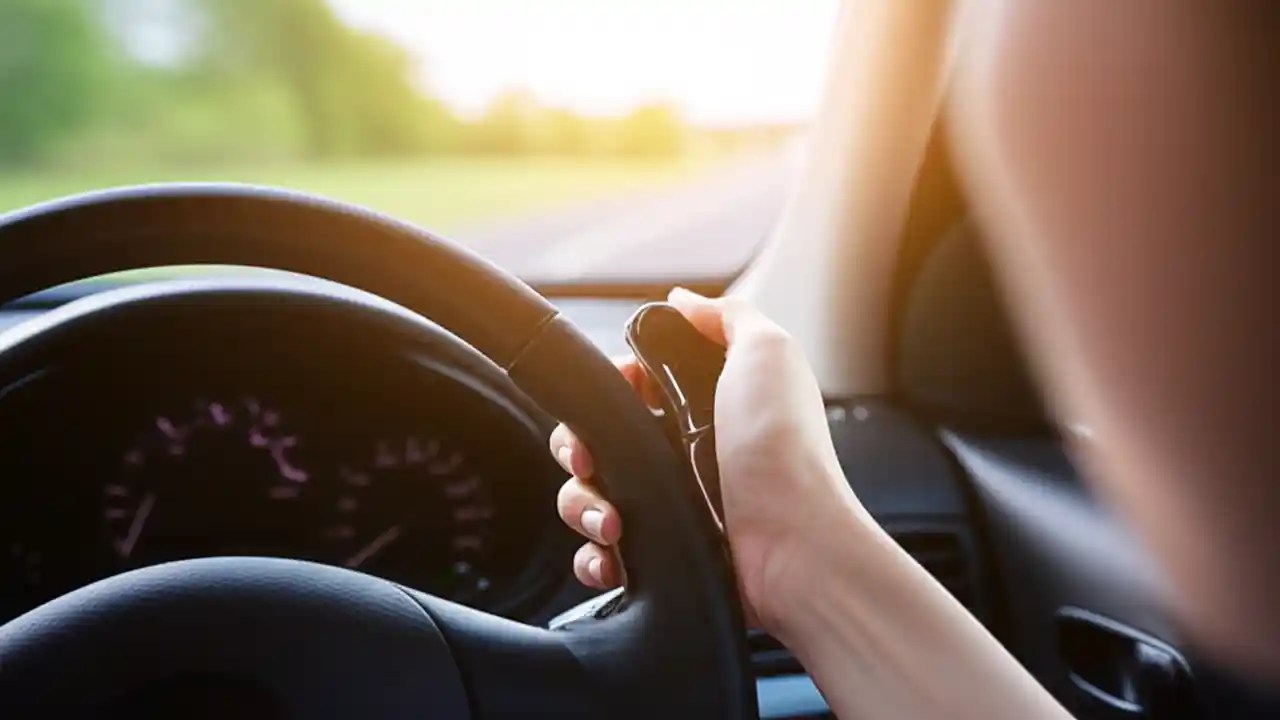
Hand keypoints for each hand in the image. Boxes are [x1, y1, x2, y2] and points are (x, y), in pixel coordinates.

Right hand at [549, 288, 865, 633]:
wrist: (794, 544)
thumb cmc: (783, 449)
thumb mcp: (767, 352)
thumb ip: (726, 317)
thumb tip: (681, 299)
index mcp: (701, 407)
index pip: (625, 390)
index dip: (606, 391)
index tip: (607, 400)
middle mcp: (682, 456)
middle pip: (595, 442)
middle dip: (576, 450)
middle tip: (590, 462)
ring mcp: (669, 507)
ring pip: (587, 497)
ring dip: (581, 506)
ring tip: (611, 522)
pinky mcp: (661, 556)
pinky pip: (600, 554)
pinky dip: (594, 557)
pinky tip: (610, 555)